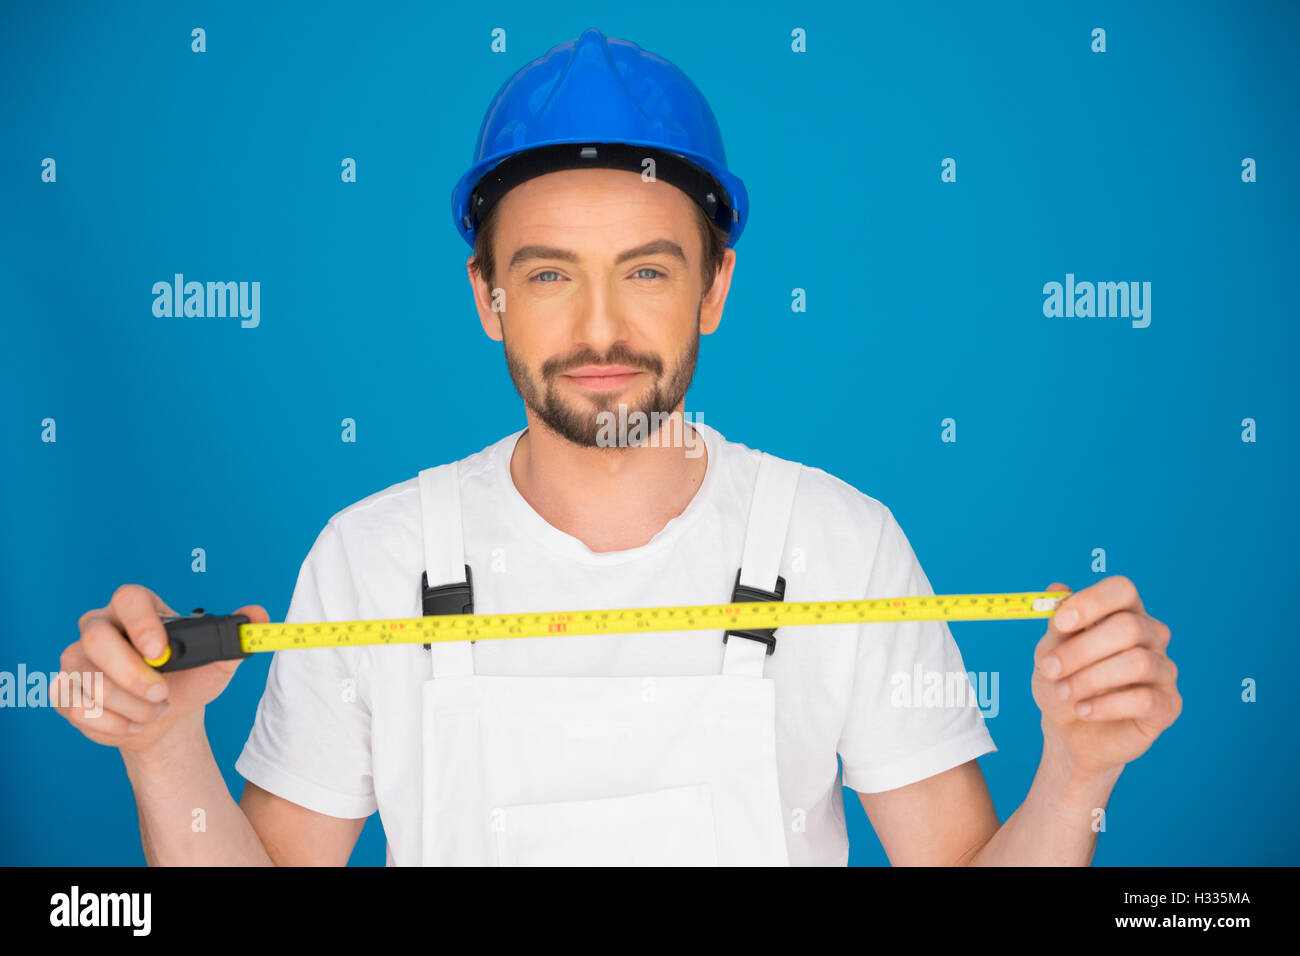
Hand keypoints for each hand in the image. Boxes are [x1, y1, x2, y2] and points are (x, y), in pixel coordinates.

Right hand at [56, 584, 268, 752]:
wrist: (168, 718)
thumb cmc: (189, 681)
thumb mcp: (218, 661)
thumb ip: (236, 637)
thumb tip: (257, 615)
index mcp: (138, 611)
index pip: (129, 598)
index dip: (141, 622)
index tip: (161, 652)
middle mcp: (100, 627)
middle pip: (96, 639)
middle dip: (132, 675)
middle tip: (162, 695)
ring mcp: (76, 658)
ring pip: (90, 681)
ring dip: (132, 707)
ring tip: (155, 710)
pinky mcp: (64, 690)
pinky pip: (79, 708)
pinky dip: (113, 725)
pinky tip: (132, 723)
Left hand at [1032, 576, 1180, 777]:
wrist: (1070, 734)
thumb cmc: (1062, 683)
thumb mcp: (1050, 652)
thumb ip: (1057, 624)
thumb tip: (1056, 590)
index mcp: (1123, 613)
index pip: (1121, 590)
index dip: (1092, 602)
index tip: (1060, 623)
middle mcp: (1151, 636)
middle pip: (1129, 627)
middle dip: (1081, 649)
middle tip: (1050, 669)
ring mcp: (1163, 669)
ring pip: (1138, 662)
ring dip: (1090, 678)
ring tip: (1064, 693)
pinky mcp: (1168, 704)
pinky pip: (1144, 699)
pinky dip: (1106, 706)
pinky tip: (1083, 711)